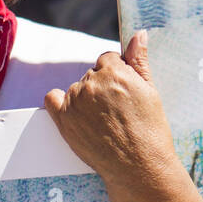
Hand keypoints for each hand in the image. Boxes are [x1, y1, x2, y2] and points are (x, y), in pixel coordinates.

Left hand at [44, 31, 181, 197]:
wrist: (139, 166)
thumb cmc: (150, 129)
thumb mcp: (150, 90)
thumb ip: (139, 60)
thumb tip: (138, 34)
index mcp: (115, 71)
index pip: (107, 59)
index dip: (116, 75)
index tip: (123, 92)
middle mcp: (92, 83)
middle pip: (92, 73)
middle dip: (102, 87)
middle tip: (116, 110)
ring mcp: (76, 101)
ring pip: (76, 88)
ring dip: (85, 98)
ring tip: (103, 120)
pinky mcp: (64, 120)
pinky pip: (52, 99)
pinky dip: (59, 102)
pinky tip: (73, 113)